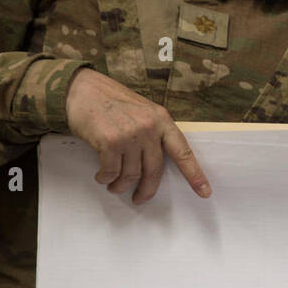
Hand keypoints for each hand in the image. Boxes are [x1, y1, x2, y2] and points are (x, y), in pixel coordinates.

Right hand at [64, 67, 210, 203]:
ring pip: (131, 174)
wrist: (83, 88)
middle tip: (140, 198)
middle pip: (155, 170)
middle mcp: (149, 127)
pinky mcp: (109, 142)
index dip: (195, 174)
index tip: (205, 192)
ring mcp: (130, 134)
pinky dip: (105, 178)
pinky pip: (111, 172)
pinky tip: (102, 176)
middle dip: (147, 190)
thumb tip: (155, 165)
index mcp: (162, 120)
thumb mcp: (142, 111)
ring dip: (121, 186)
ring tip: (114, 186)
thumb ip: (153, 133)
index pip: (183, 151)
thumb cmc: (112, 102)